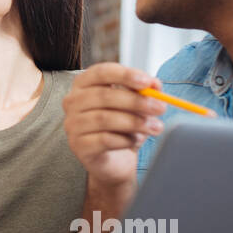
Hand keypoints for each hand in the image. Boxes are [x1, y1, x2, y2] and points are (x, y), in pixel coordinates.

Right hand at [61, 63, 166, 188]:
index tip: (147, 82)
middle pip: (104, 96)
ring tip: (155, 127)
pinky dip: (125, 140)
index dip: (125, 75)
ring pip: (105, 119)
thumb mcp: (136, 104)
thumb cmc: (122, 126)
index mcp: (84, 83)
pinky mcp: (78, 146)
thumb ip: (144, 91)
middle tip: (160, 108)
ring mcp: (73, 124)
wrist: (114, 160)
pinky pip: (104, 140)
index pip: (101, 72)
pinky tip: (135, 141)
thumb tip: (155, 85)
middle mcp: (73, 101)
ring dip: (135, 122)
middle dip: (136, 101)